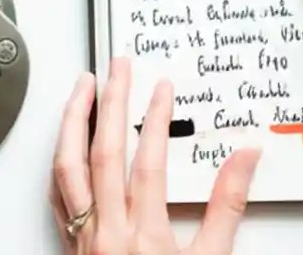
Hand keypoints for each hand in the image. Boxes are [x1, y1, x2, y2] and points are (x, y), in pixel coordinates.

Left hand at [50, 57, 262, 254]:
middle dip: (109, 102)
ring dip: (71, 123)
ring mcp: (83, 240)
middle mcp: (106, 233)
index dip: (154, 118)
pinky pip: (57, 197)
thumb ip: (227, 209)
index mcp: (144, 237)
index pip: (147, 161)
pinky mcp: (70, 249)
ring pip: (66, 169)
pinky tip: (63, 147)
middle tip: (117, 66)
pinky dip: (59, 164)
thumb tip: (245, 158)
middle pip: (102, 153)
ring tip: (80, 89)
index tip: (161, 86)